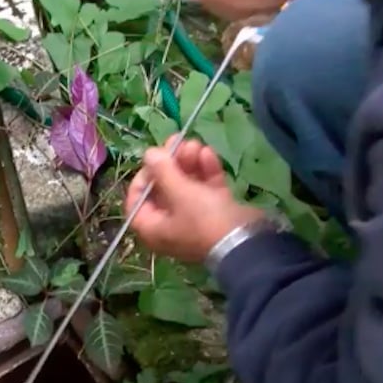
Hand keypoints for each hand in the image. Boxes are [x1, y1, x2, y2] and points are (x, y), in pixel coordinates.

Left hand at [125, 135, 263, 263]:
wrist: (245, 241)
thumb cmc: (204, 219)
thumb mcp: (179, 192)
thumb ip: (162, 170)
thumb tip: (148, 153)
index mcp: (153, 227)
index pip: (137, 200)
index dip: (143, 177)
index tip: (154, 160)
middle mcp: (171, 223)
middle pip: (164, 189)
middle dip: (172, 163)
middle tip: (179, 141)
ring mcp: (195, 217)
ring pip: (187, 185)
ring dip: (190, 163)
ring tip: (197, 144)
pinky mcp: (217, 211)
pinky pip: (206, 188)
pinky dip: (206, 171)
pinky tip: (208, 154)